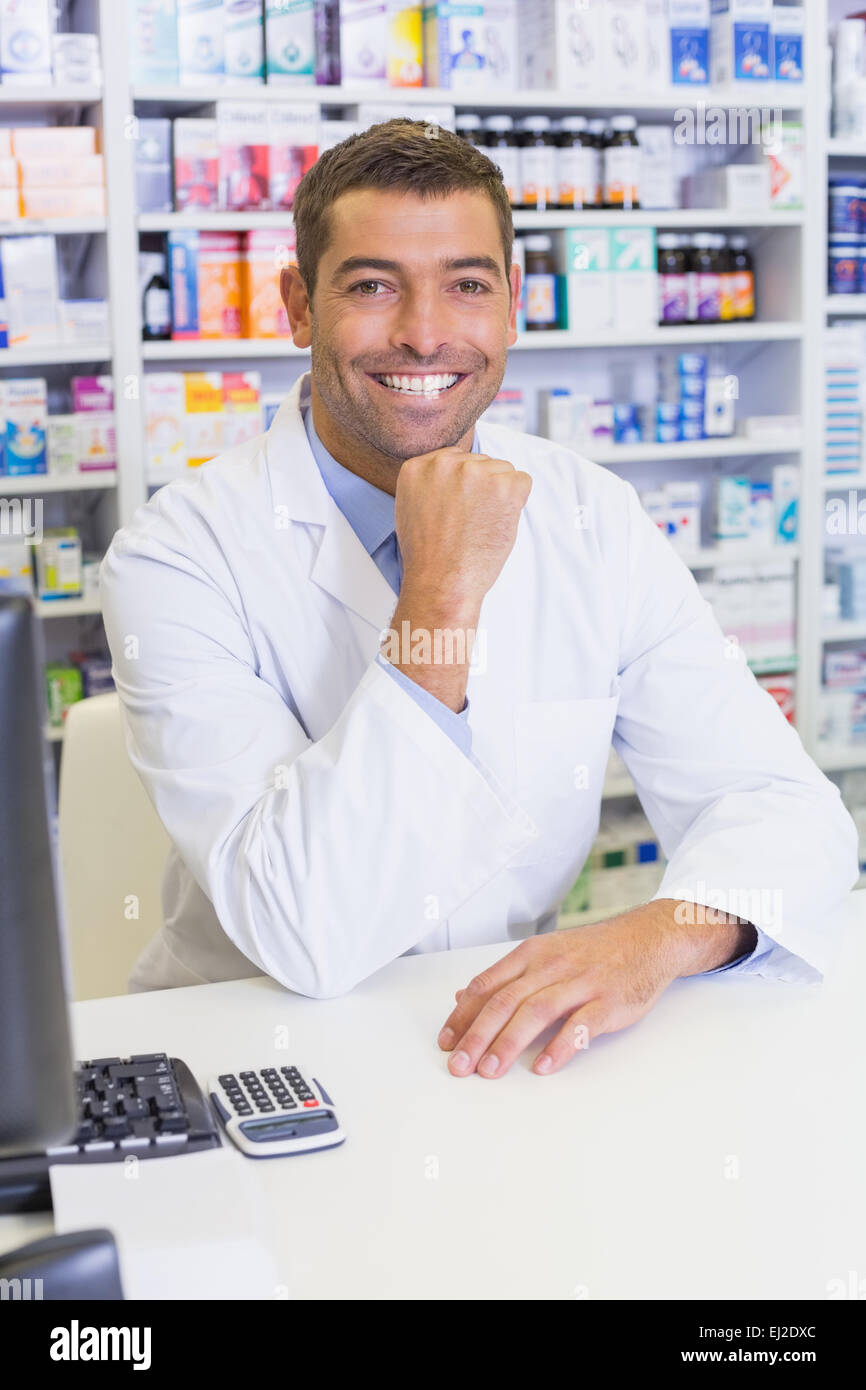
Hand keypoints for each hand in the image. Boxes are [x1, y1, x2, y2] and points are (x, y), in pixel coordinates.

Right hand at [394, 445, 531, 610]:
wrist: (441, 581)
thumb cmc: (429, 556)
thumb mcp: (412, 509)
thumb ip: (430, 484)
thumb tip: (456, 474)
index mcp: (418, 467)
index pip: (455, 459)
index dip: (463, 486)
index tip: (459, 508)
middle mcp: (444, 464)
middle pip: (481, 462)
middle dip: (482, 489)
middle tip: (470, 522)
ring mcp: (474, 473)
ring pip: (503, 471)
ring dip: (500, 496)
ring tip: (481, 525)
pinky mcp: (502, 486)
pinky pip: (522, 481)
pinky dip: (517, 503)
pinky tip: (497, 522)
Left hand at [436, 912, 681, 1078]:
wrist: (647, 939)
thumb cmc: (592, 952)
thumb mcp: (545, 953)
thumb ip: (506, 976)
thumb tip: (464, 996)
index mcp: (532, 955)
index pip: (488, 985)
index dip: (463, 1014)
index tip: (446, 1041)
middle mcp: (552, 967)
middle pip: (506, 1001)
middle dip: (478, 1035)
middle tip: (459, 1065)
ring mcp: (581, 984)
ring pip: (537, 1011)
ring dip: (509, 1043)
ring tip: (490, 1071)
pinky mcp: (608, 1002)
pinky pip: (580, 1025)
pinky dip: (560, 1046)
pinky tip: (543, 1066)